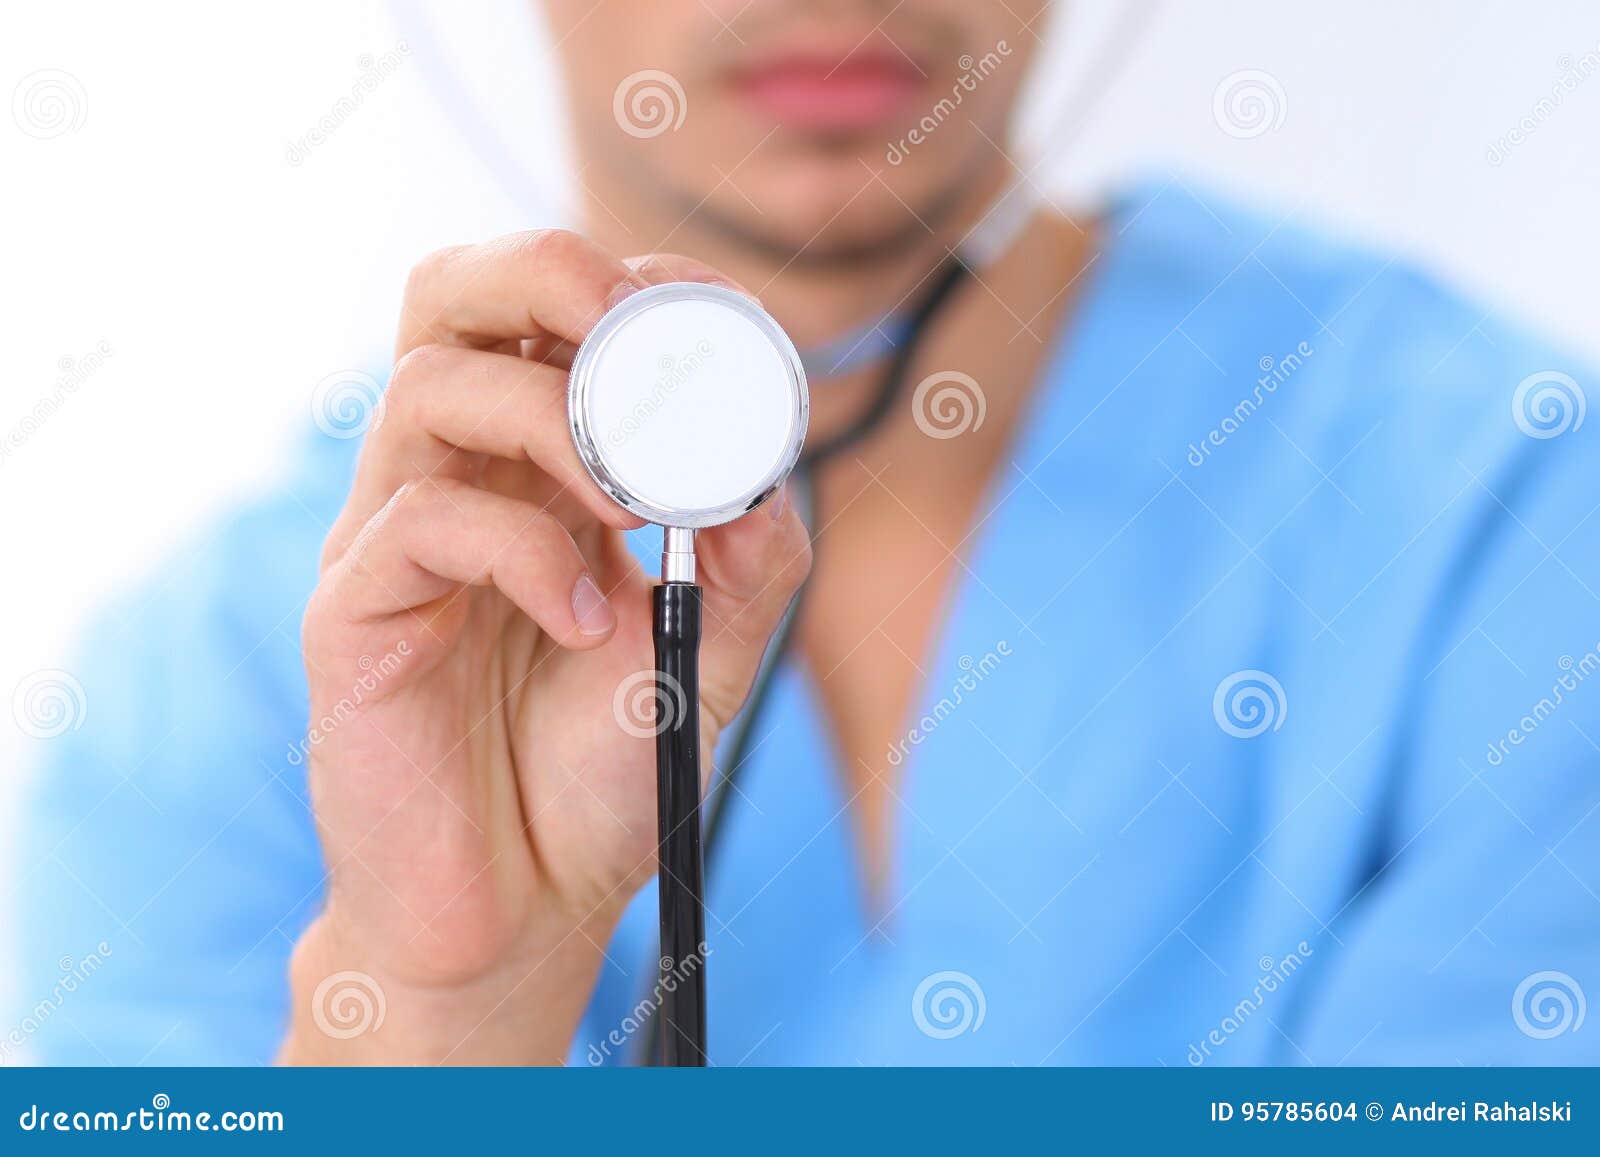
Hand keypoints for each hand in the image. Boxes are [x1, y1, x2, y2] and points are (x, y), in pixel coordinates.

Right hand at [281, 232, 810, 1063]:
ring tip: (632, 506)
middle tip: (636, 332)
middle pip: (450, 294)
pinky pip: (419, 524)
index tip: (725, 328)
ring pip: (430, 387)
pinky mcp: (352, 618)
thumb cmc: (598, 777)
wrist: (520, 911)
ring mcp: (394, 541)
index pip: (550, 309)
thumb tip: (767, 472)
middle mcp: (459, 480)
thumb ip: (752, 566)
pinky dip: (522, 551)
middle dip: (548, 271)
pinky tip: (586, 619)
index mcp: (536, 470)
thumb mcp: (709, 658)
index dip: (634, 287)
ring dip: (550, 417)